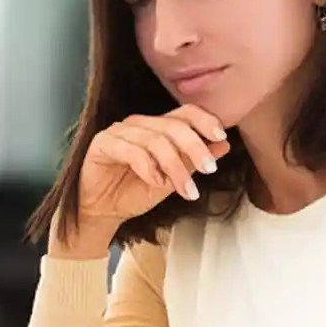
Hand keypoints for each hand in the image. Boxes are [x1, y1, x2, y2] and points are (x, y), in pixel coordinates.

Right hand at [77, 104, 231, 226]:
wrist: (101, 213)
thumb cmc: (132, 194)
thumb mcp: (171, 180)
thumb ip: (193, 162)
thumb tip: (224, 144)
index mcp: (156, 128)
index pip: (183, 113)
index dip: (204, 120)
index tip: (221, 136)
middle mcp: (138, 125)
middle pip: (172, 126)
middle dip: (195, 147)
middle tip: (210, 170)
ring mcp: (119, 132)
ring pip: (154, 140)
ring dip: (175, 166)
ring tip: (186, 189)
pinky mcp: (102, 144)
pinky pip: (130, 150)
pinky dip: (148, 167)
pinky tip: (156, 183)